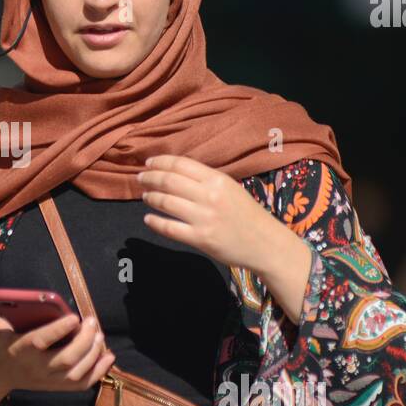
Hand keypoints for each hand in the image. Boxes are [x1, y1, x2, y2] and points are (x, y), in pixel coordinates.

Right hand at [0, 299, 114, 405]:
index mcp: (18, 351)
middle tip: (92, 321)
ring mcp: (47, 380)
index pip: (40, 342)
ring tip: (99, 334)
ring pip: (77, 373)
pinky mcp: (56, 386)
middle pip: (66, 359)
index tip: (74, 317)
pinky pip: (81, 384)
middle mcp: (35, 368)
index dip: (58, 330)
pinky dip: (98, 372)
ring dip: (93, 354)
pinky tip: (108, 356)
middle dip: (84, 341)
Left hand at [137, 154, 289, 273]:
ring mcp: (203, 218)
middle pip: (169, 181)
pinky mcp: (200, 238)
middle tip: (140, 178)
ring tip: (145, 196)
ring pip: (166, 202)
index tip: (148, 163)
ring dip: (151, 197)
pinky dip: (155, 222)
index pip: (180, 164)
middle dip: (150, 178)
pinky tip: (148, 218)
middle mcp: (209, 196)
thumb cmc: (247, 214)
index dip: (160, 162)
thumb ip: (206, 180)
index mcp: (217, 180)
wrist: (265, 243)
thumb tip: (175, 172)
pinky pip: (169, 228)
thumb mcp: (230, 188)